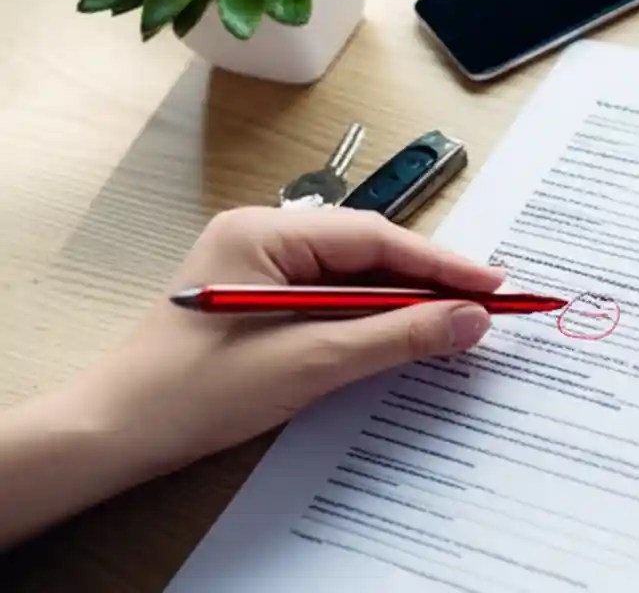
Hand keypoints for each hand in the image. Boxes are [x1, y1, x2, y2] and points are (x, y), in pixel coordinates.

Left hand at [0, 207, 501, 545]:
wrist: (115, 435)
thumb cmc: (194, 392)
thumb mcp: (310, 362)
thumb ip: (397, 337)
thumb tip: (470, 320)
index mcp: (264, 231)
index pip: (374, 239)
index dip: (441, 263)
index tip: (494, 283)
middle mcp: (262, 237)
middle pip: (368, 252)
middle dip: (428, 281)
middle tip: (490, 303)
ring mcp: (260, 269)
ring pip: (354, 277)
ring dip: (404, 300)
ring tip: (459, 319)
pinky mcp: (262, 303)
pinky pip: (333, 300)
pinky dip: (372, 319)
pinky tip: (405, 334)